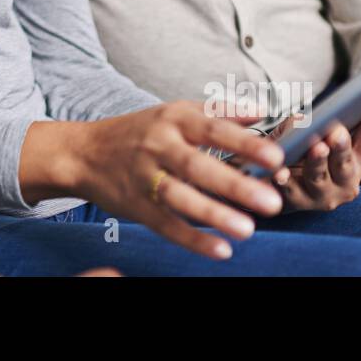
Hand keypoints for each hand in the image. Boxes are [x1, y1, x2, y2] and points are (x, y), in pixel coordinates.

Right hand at [22, 101, 285, 260]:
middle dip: (236, 184)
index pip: (214, 128)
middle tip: (272, 201)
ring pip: (181, 197)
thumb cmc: (139, 132)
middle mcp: (159, 145)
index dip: (245, 142)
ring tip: (249, 229)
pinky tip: (220, 249)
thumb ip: (218, 113)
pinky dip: (193, 238)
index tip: (277, 157)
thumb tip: (263, 111)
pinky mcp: (136, 206)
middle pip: (198, 165)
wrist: (84, 152)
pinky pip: (166, 224)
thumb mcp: (174, 112)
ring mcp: (145, 177)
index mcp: (174, 118)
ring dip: (215, 214)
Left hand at [267, 88, 360, 211]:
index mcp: (357, 157)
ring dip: (318, 161)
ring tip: (316, 147)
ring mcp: (324, 194)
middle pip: (346, 161)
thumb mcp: (311, 132)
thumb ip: (311, 122)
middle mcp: (346, 179)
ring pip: (320, 176)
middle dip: (343, 147)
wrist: (281, 186)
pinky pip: (291, 190)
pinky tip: (280, 172)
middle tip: (338, 132)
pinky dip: (285, 180)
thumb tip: (304, 119)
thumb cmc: (302, 152)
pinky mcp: (299, 202)